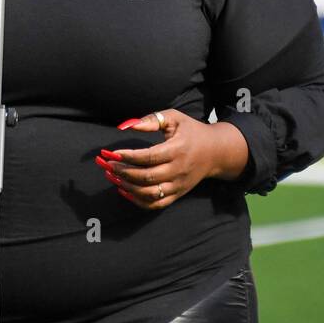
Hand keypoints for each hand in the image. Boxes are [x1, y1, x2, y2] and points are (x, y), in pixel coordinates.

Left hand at [95, 110, 248, 209]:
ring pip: (149, 193)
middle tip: (108, 165)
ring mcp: (178, 185)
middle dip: (124, 172)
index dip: (129, 156)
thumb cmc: (191, 131)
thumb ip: (151, 120)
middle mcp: (178, 170)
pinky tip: (124, 191)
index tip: (112, 153)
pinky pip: (156, 204)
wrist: (216, 152)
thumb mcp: (174, 118)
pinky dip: (138, 201)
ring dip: (127, 187)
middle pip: (146, 177)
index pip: (149, 156)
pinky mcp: (178, 194)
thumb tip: (126, 126)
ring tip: (112, 176)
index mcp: (178, 149)